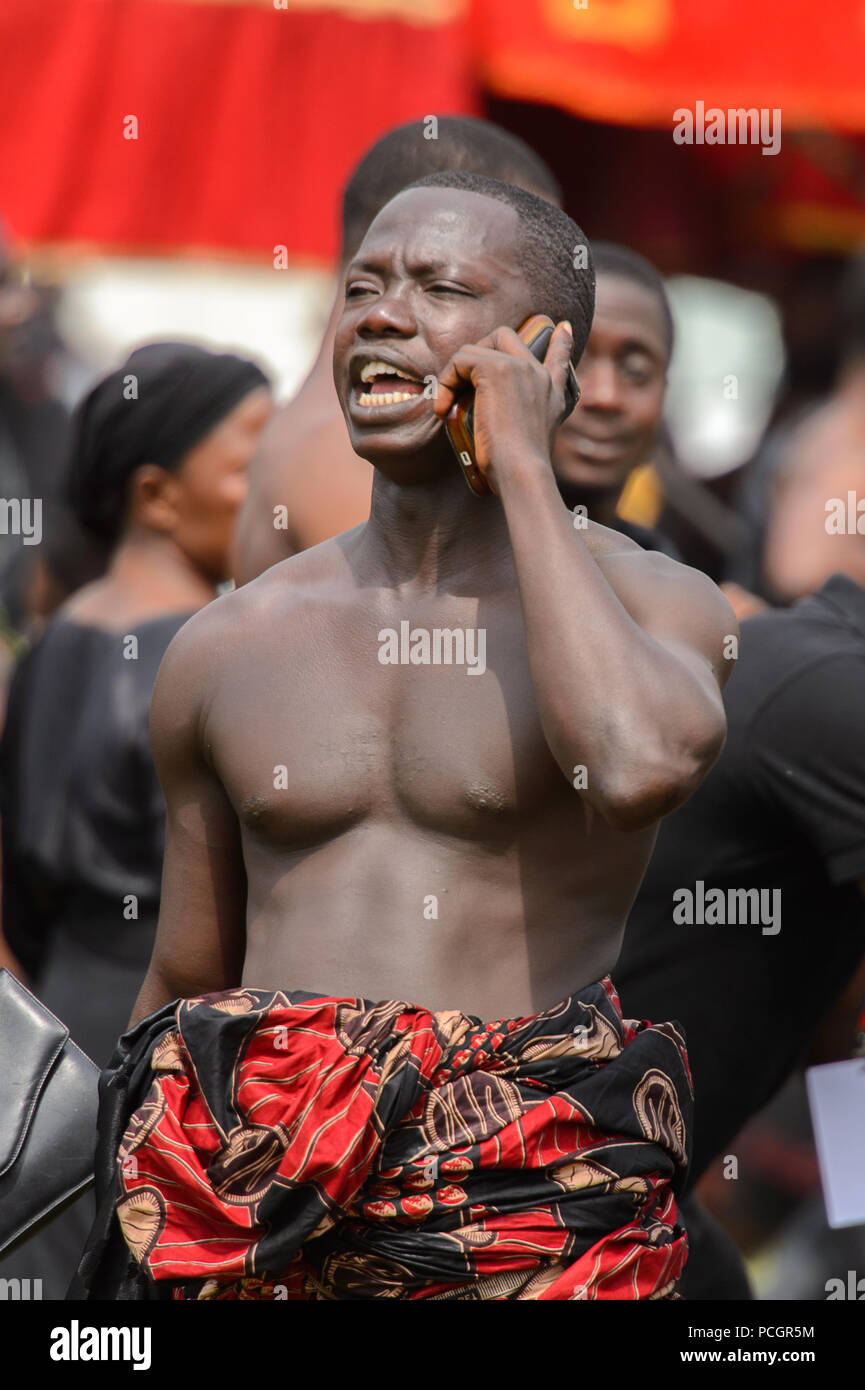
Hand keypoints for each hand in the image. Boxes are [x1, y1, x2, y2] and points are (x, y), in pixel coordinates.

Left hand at [433, 321, 573, 494]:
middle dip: (477, 351)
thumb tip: (499, 430)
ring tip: (448, 406)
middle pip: (506, 337)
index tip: (563, 328)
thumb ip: (522, 426)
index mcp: (552, 391)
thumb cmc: (520, 470)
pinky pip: (461, 360)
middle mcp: (538, 374)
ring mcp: (519, 367)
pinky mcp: (496, 369)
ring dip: (454, 375)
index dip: (561, 342)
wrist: (523, 471)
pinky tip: (444, 409)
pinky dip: (446, 381)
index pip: (559, 357)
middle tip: (462, 380)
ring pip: (476, 349)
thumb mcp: (531, 443)